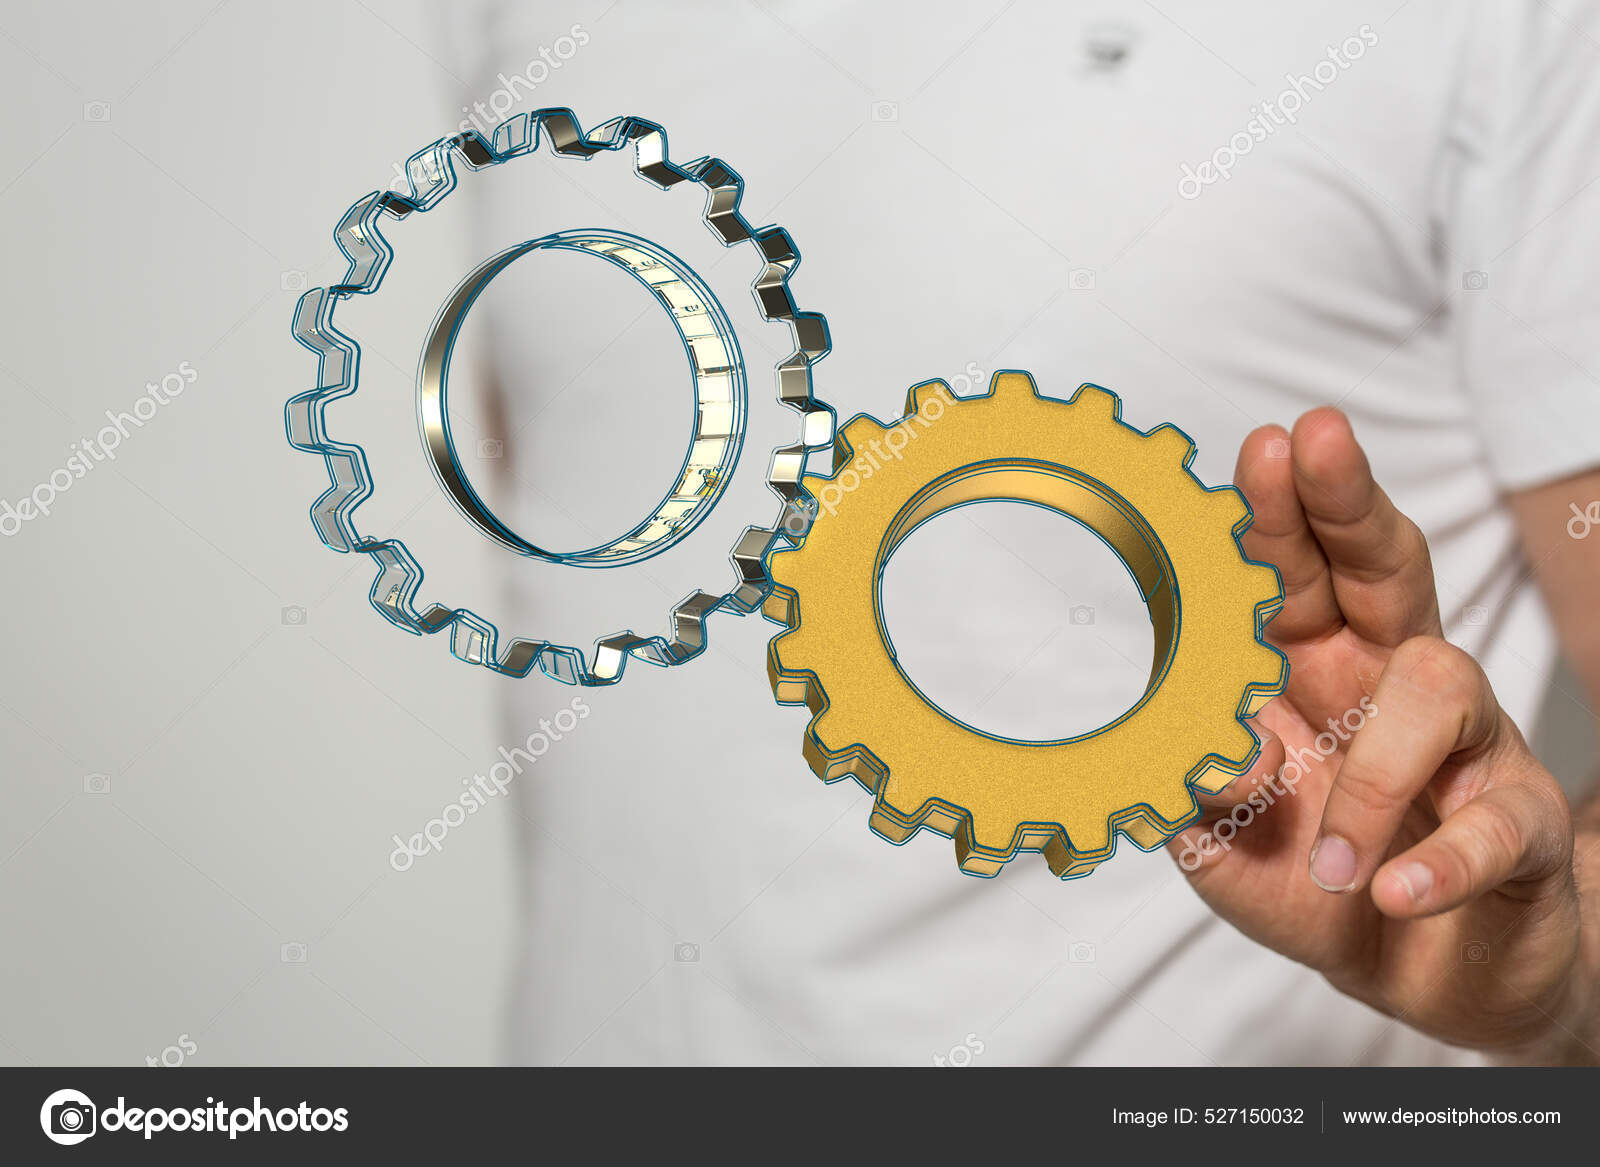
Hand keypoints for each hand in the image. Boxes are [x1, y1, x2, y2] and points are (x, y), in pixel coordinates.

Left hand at [1168, 407, 1592, 1059]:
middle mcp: (1387, 684)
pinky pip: (1499, 822)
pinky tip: (1396, 890)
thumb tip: (1215, 745)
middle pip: (1382, 567)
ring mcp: (1463, 745)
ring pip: (1442, 684)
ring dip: (1378, 773)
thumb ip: (1203, 787)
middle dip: (1346, 501)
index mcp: (1310, 671)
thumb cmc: (1307, 882)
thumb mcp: (1224, 836)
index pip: (1296, 575)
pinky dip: (1445, 860)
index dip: (1279, 515)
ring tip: (1337, 857)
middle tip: (1315, 436)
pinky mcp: (1521, 825)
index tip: (1262, 447)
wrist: (1405, 978)